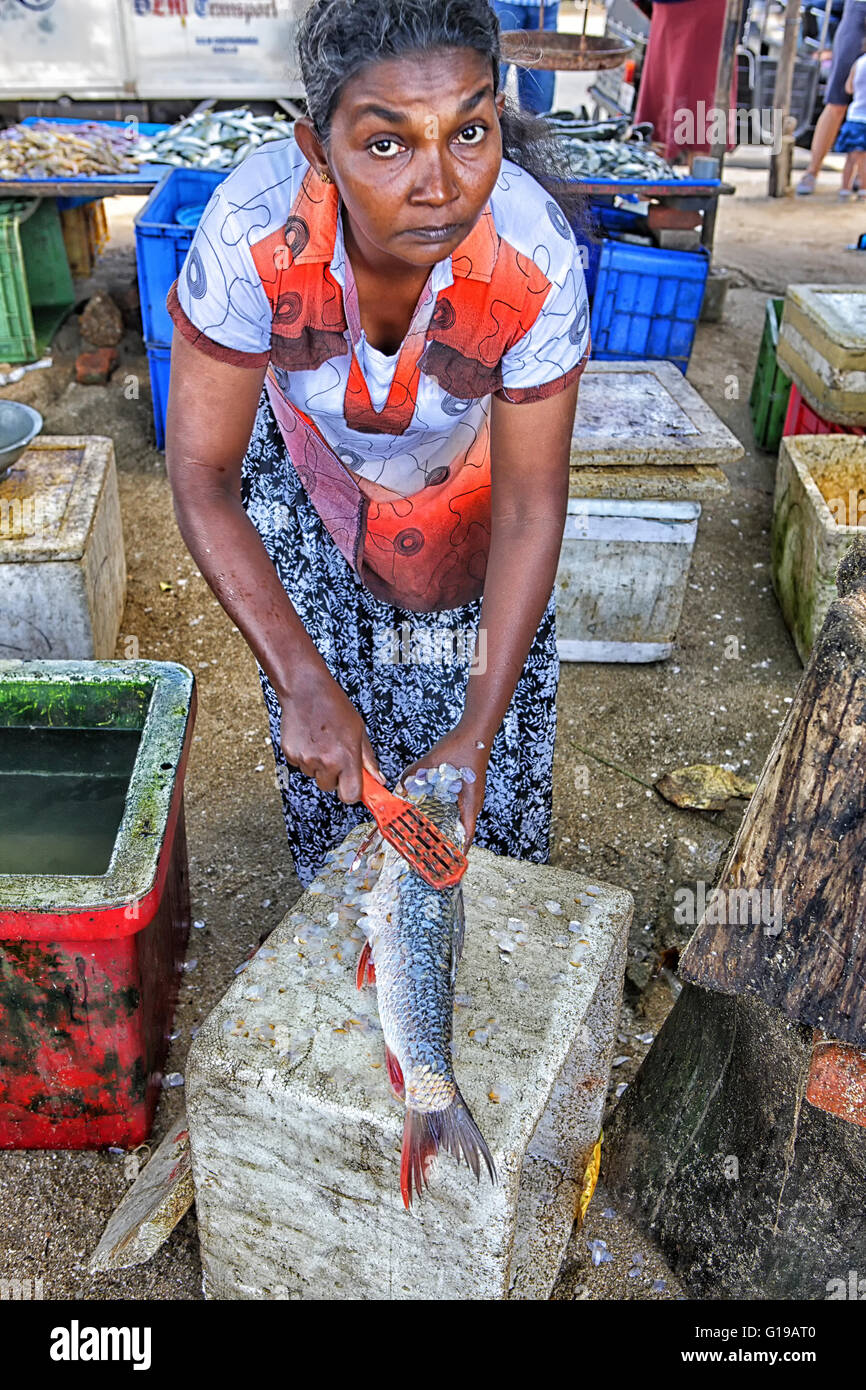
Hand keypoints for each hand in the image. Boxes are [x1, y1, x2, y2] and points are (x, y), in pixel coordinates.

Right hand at [277, 663, 384, 803]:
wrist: (306, 690)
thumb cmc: (334, 706)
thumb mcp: (359, 731)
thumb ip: (368, 759)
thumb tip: (378, 779)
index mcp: (347, 757)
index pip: (350, 796)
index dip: (350, 792)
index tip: (350, 785)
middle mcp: (326, 761)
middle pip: (329, 787)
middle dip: (333, 776)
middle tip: (334, 754)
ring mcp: (306, 759)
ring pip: (314, 776)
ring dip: (317, 765)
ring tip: (321, 742)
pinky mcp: (291, 754)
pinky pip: (299, 766)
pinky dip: (304, 756)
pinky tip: (309, 739)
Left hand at [400, 725, 490, 851]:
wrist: (477, 731)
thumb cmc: (463, 747)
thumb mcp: (433, 761)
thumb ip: (414, 774)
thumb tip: (398, 787)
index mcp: (470, 802)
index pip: (466, 835)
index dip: (456, 851)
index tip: (447, 863)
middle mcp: (473, 803)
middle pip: (461, 830)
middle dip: (446, 842)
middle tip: (431, 852)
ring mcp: (471, 796)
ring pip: (458, 819)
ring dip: (445, 827)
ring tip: (429, 836)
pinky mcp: (467, 789)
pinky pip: (456, 807)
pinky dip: (444, 812)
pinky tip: (430, 811)